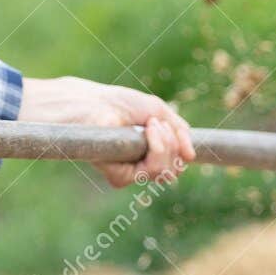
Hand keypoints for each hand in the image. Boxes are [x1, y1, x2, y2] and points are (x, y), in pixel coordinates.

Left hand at [18, 75, 193, 187]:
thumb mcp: (154, 109)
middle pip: (171, 171)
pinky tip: (147, 130)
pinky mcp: (116, 174)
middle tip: (158, 123)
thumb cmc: (112, 102)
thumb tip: (191, 156)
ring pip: (162, 173)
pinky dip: (155, 149)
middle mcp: (136, 164)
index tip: (180, 136)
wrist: (84, 101)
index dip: (181, 152)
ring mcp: (127, 170)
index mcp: (145, 150)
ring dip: (165, 145)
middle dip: (174, 145)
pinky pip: (148, 172)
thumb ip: (177, 130)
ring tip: (152, 124)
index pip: (173, 163)